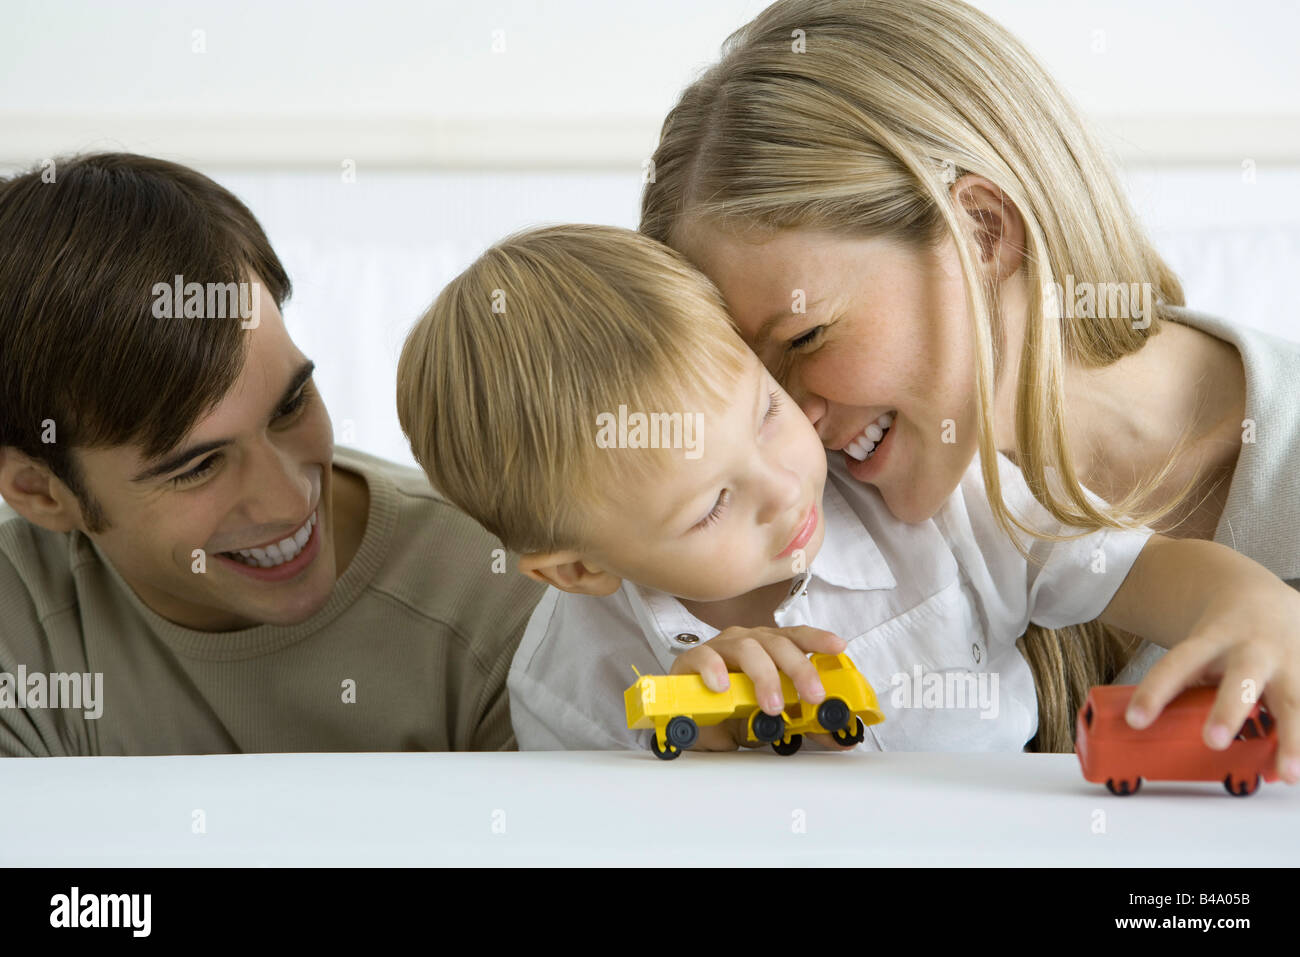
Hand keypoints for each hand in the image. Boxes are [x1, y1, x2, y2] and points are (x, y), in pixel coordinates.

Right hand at [668, 625, 852, 750]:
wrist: (692, 721)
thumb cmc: (733, 711)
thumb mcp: (772, 719)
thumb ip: (803, 724)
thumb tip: (838, 734)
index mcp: (770, 649)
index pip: (797, 637)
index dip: (818, 639)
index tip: (838, 647)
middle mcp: (748, 642)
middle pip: (778, 643)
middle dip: (799, 669)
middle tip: (812, 696)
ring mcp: (720, 648)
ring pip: (747, 648)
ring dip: (764, 677)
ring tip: (772, 705)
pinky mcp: (691, 660)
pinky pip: (704, 656)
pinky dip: (715, 669)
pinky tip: (722, 686)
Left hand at [1125, 581, 1299, 783]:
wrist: (1266, 597)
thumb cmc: (1225, 637)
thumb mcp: (1201, 647)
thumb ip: (1187, 684)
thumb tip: (1151, 733)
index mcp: (1212, 641)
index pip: (1177, 665)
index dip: (1155, 692)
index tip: (1135, 721)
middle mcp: (1253, 651)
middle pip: (1241, 678)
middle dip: (1227, 710)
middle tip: (1211, 741)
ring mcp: (1292, 662)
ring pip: (1294, 701)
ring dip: (1293, 739)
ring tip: (1289, 774)